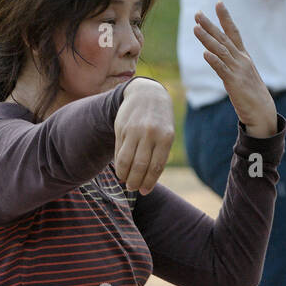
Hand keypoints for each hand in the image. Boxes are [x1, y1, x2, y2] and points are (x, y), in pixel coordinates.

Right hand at [114, 78, 174, 193]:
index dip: (149, 182)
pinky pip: (119, 150)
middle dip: (135, 181)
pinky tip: (121, 170)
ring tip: (125, 181)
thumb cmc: (159, 121)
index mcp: (165, 137)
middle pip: (140, 165)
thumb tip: (147, 181)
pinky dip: (119, 164)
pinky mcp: (121, 127)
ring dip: (124, 175)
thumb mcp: (166, 134)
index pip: (155, 167)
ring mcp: (134, 130)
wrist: (147, 94)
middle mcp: (149, 133)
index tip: (144, 191)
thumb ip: (159, 155)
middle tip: (133, 188)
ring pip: (126, 160)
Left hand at [193, 3, 276, 137]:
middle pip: (223, 39)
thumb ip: (231, 65)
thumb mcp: (242, 75)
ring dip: (207, 39)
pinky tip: (205, 53)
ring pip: (220, 51)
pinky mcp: (234, 83)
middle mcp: (241, 60)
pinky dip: (214, 61)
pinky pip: (222, 70)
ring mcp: (238, 70)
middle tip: (198, 13)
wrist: (263, 112)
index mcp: (244, 57)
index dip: (226, 18)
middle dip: (210, 25)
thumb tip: (218, 57)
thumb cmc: (252, 95)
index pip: (234, 33)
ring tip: (196, 28)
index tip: (219, 3)